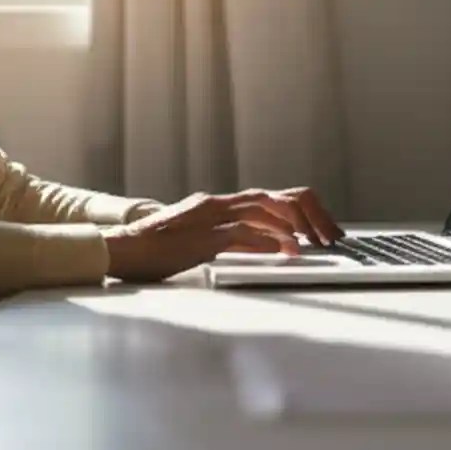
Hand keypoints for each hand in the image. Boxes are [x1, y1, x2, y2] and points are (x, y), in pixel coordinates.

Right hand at [104, 188, 344, 282]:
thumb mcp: (205, 242)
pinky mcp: (202, 234)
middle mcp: (218, 204)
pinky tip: (286, 250)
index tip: (322, 229)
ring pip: (263, 208)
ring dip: (293, 225)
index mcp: (219, 204)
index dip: (301, 209)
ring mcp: (210, 216)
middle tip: (329, 235)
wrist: (121, 249)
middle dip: (307, 214)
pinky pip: (243, 231)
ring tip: (314, 242)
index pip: (270, 197)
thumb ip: (237, 240)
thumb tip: (271, 247)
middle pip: (274, 197)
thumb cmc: (158, 251)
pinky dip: (269, 239)